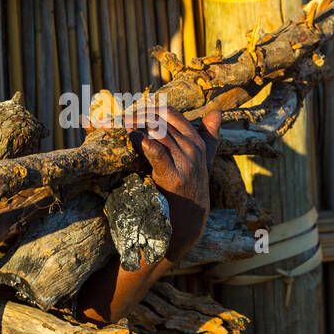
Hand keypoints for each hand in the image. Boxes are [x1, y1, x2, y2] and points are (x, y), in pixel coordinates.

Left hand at [118, 103, 223, 262]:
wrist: (189, 224)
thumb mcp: (205, 162)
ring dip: (135, 128)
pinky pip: (158, 154)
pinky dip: (145, 144)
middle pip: (160, 122)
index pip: (171, 113)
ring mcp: (185, 163)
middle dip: (135, 117)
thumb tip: (217, 112)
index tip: (129, 111)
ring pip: (157, 134)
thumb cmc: (191, 190)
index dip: (148, 109)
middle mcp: (193, 149)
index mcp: (198, 141)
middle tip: (116, 118)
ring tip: (118, 127)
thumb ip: (210, 136)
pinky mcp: (173, 178)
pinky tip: (136, 139)